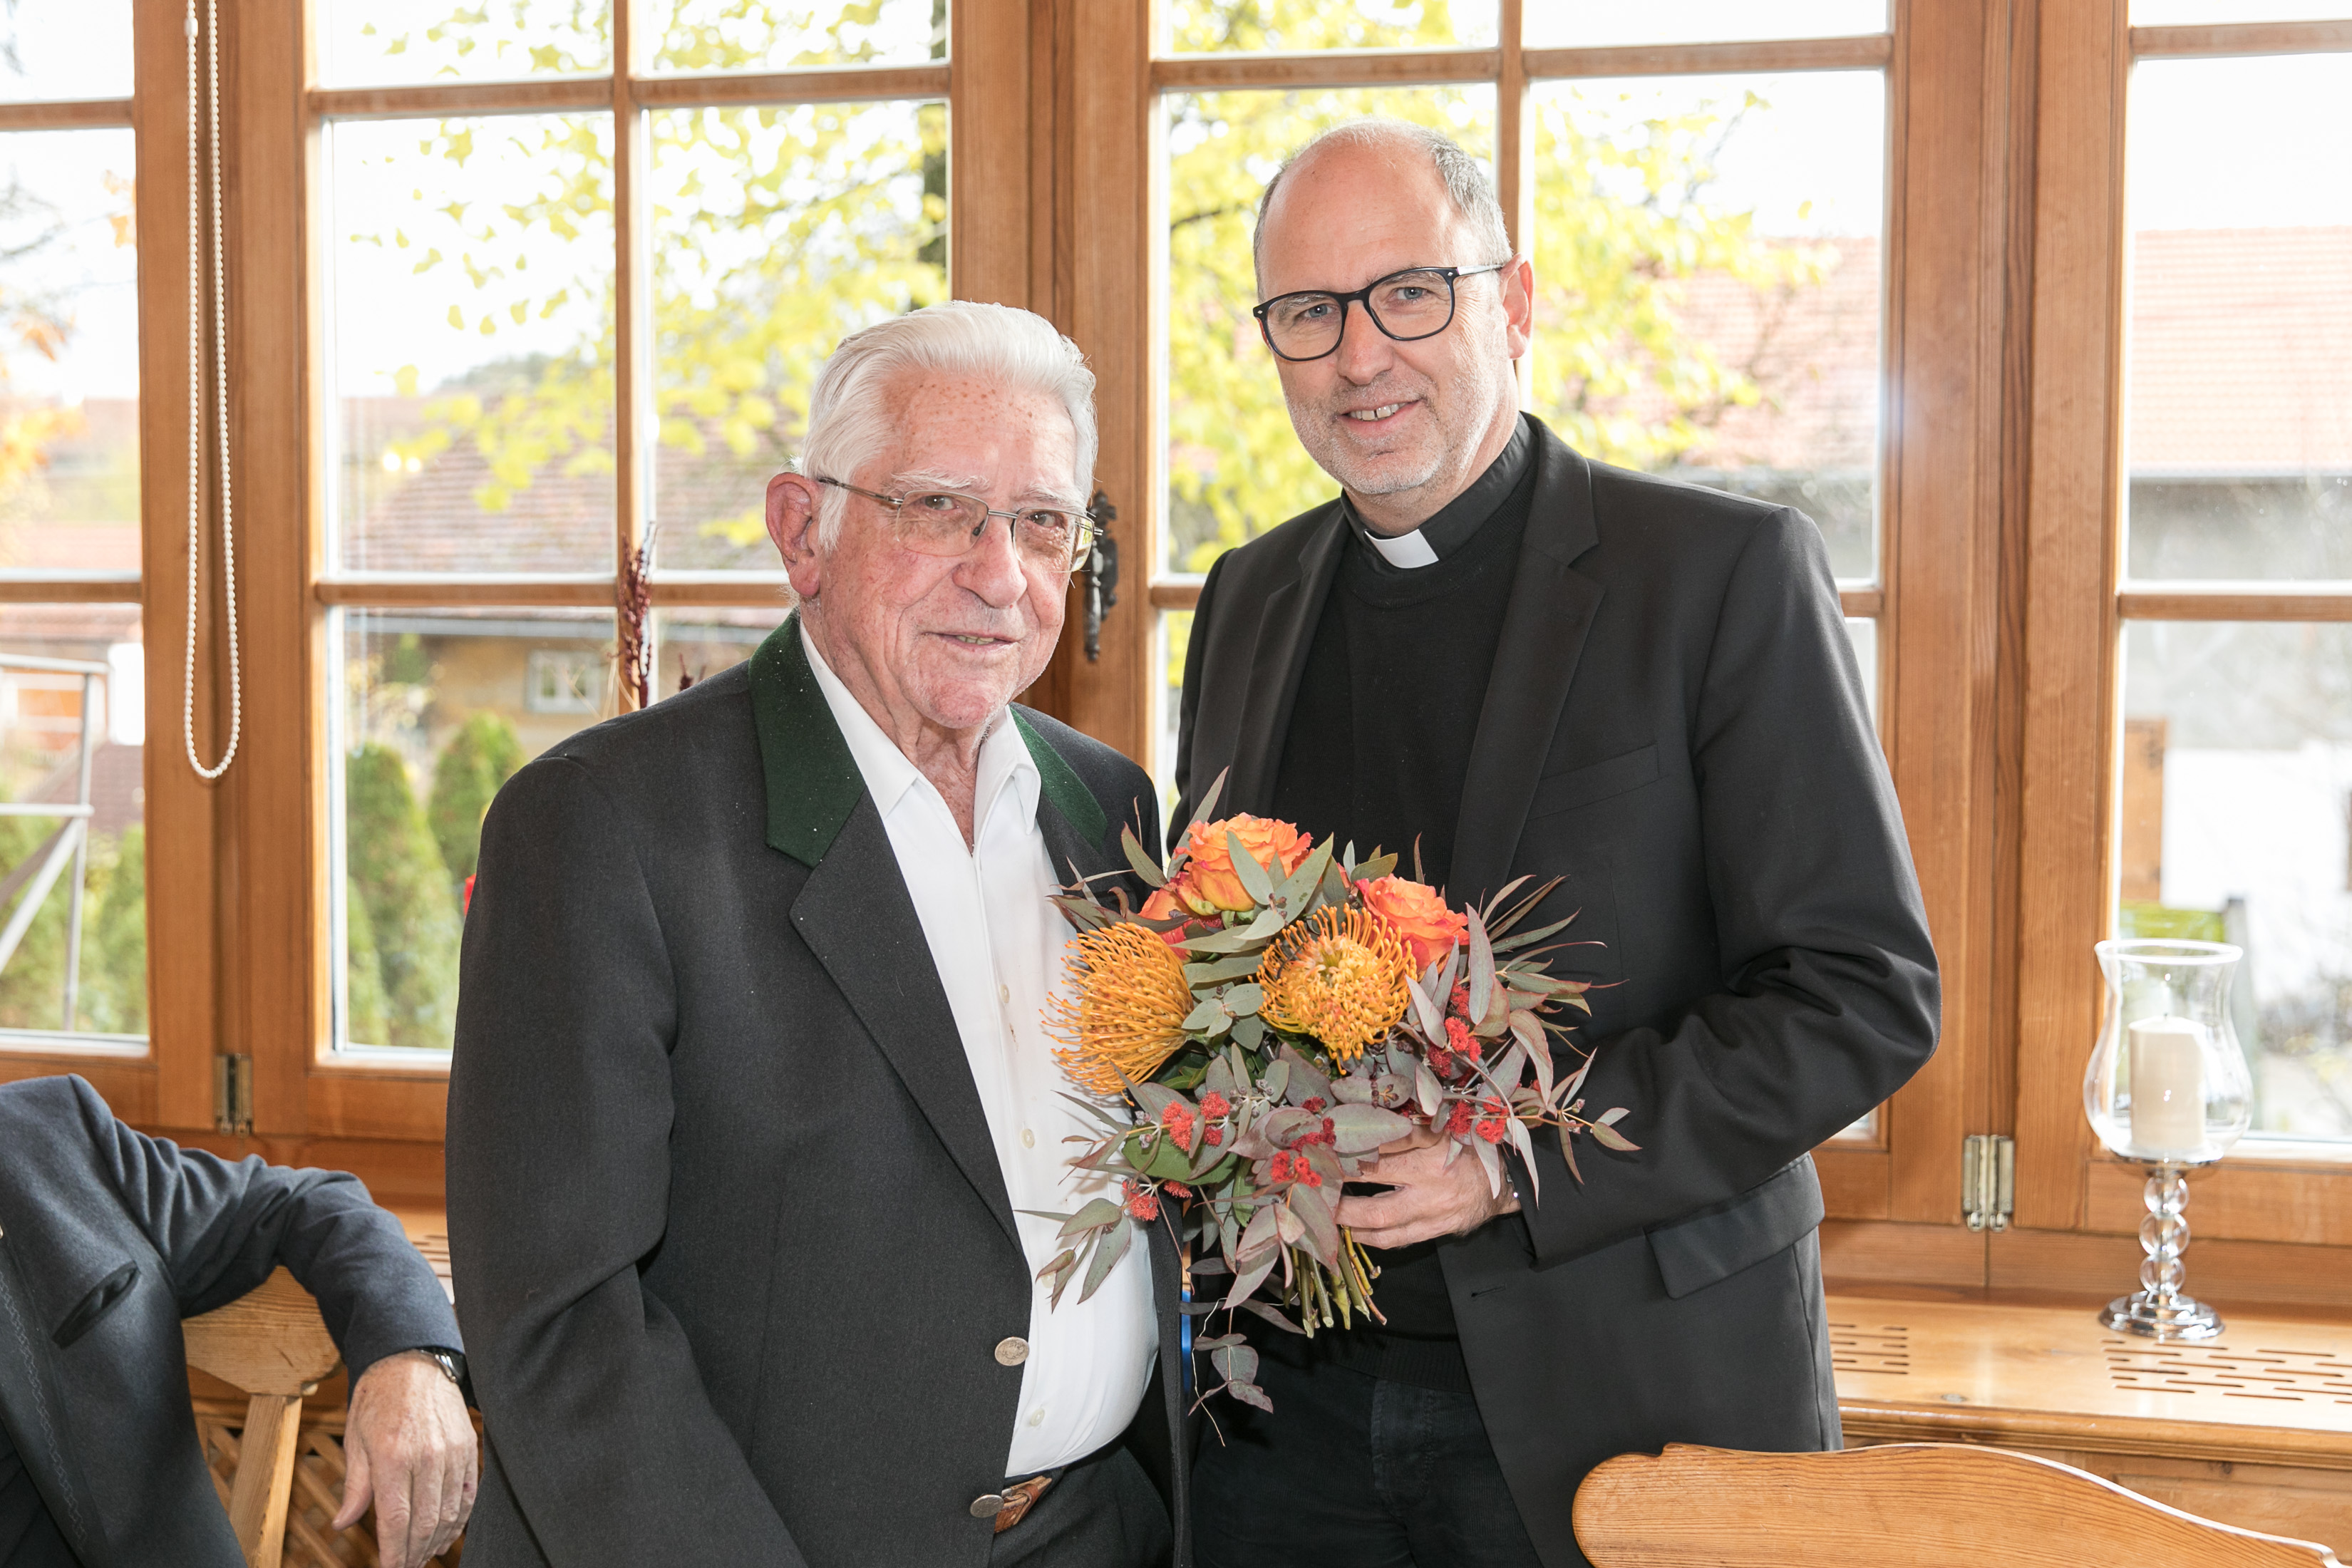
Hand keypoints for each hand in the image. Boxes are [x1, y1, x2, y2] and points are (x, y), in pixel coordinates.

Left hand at [335, 1350, 478, 1567]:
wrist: (414, 1361)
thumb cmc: (379, 1400)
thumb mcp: (356, 1440)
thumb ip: (355, 1486)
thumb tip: (344, 1523)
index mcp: (392, 1456)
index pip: (396, 1520)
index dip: (394, 1553)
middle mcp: (426, 1457)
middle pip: (424, 1522)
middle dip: (414, 1553)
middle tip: (406, 1567)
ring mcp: (452, 1452)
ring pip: (449, 1512)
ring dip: (437, 1541)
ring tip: (424, 1555)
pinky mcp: (468, 1448)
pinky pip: (468, 1494)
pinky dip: (460, 1519)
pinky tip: (447, 1532)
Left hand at [1334, 1124, 1520, 1248]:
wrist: (1504, 1179)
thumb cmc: (1467, 1147)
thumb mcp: (1437, 1130)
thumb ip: (1401, 1134)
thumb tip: (1362, 1133)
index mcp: (1429, 1160)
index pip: (1378, 1164)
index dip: (1346, 1165)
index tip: (1320, 1161)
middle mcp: (1430, 1193)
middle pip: (1377, 1209)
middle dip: (1342, 1208)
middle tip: (1316, 1200)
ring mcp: (1434, 1217)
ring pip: (1386, 1231)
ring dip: (1353, 1227)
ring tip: (1328, 1219)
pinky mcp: (1438, 1231)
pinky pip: (1401, 1241)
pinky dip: (1375, 1239)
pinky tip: (1356, 1233)